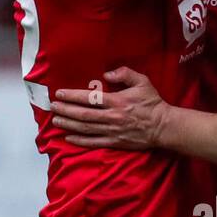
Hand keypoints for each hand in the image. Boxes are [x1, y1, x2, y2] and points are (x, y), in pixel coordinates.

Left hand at [51, 67, 167, 148]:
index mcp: (117, 101)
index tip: (59, 94)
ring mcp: (112, 131)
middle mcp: (112, 117)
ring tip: (56, 120)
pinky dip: (79, 140)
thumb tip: (107, 74)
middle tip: (52, 107)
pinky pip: (93, 142)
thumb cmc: (152, 103)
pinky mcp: (115, 142)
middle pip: (83, 114)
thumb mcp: (142, 82)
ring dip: (68, 124)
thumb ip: (124, 73)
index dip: (72, 96)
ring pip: (85, 128)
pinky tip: (68, 137)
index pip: (90, 98)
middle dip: (65, 110)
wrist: (163, 127)